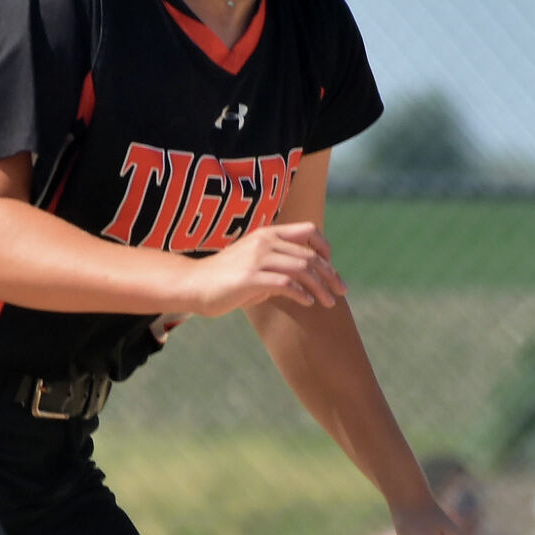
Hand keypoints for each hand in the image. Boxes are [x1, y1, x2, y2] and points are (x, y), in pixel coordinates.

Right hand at [190, 222, 346, 317]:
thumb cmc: (223, 279)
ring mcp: (257, 259)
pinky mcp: (250, 278)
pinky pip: (286, 284)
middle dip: (330, 275)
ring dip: (321, 287)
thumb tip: (303, 284)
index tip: (330, 267)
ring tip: (330, 303)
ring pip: (302, 269)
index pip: (308, 231)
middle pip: (310, 255)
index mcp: (267, 234)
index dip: (325, 248)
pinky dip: (301, 293)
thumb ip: (277, 268)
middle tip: (342, 291)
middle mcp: (264, 242)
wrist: (192, 285)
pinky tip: (308, 302)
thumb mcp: (253, 265)